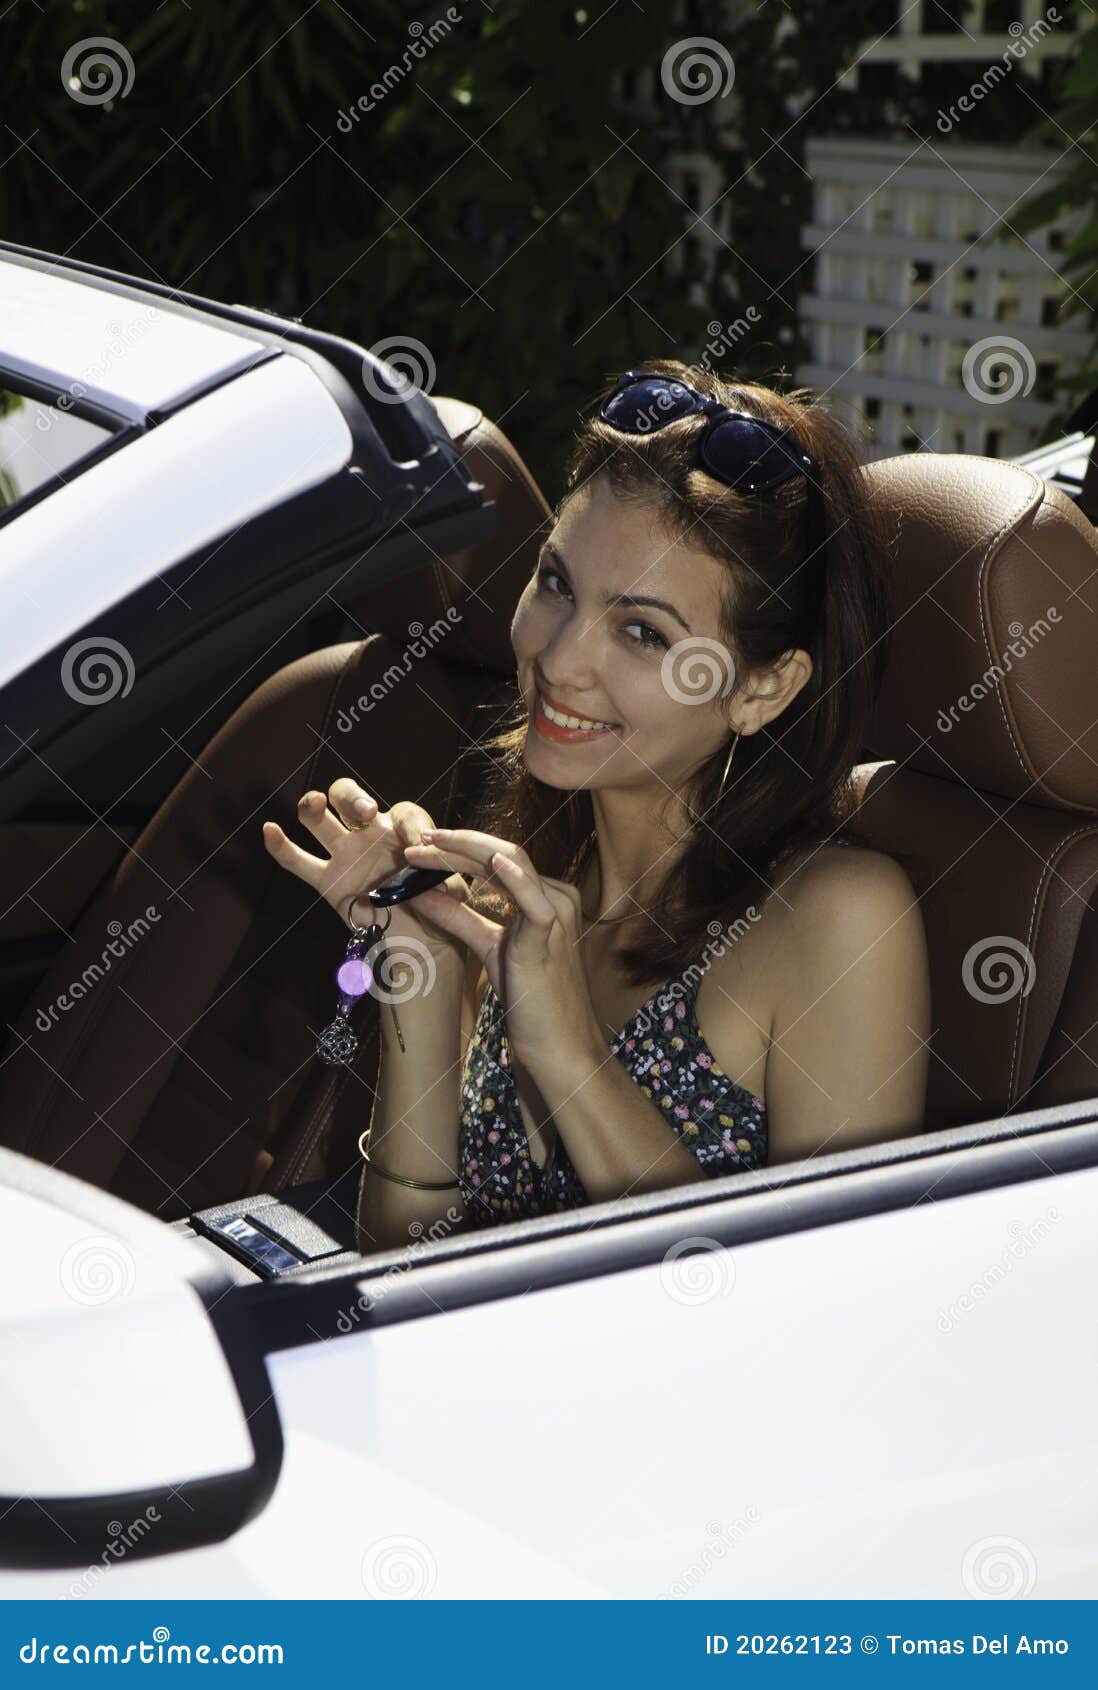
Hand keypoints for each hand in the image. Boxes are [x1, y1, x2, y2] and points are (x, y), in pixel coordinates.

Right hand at [261, 780, 470, 971]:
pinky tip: (269, 830)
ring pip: (320, 820)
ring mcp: (346, 855)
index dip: (411, 826)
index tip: (418, 847)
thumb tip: (436, 865)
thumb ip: (442, 870)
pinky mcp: (328, 882)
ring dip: (316, 805)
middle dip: (354, 798)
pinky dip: (282, 847)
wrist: (427, 945)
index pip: (403, 813)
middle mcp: (371, 835)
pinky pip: (299, 862)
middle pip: (349, 798)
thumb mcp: (453, 884)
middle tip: (365, 812)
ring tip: (316, 804)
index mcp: (403, 830)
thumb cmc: (441, 908)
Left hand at [402, 826, 603, 1076]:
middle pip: (500, 853)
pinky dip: (512, 878)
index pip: (497, 860)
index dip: (458, 849)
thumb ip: (459, 918)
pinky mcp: (549, 935)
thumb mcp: (489, 948)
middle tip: (415, 840)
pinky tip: (491, 862)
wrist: (559, 1045)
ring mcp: (556, 912)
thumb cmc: (530, 1001)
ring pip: (508, 863)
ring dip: (464, 852)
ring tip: (427, 847)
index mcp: (545, 897)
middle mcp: (556, 896)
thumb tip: (421, 894)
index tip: (422, 846)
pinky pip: (531, 898)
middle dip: (454, 844)